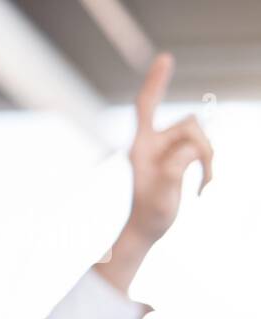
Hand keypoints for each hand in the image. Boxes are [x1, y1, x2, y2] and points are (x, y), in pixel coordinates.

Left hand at [127, 54, 213, 244]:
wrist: (147, 229)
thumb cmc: (150, 213)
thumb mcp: (162, 193)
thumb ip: (174, 167)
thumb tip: (191, 148)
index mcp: (141, 145)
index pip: (146, 106)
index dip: (156, 82)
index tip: (166, 58)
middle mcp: (153, 142)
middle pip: (190, 125)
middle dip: (203, 147)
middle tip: (206, 175)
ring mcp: (167, 149)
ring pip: (201, 138)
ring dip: (207, 161)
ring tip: (204, 186)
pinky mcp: (177, 158)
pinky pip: (202, 150)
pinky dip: (207, 167)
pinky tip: (204, 188)